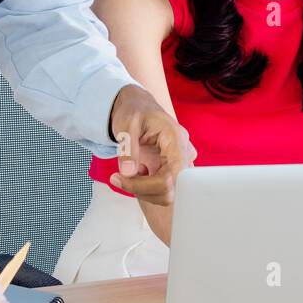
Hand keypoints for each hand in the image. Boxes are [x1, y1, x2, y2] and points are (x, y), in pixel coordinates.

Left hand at [107, 85, 195, 205]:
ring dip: (143, 190)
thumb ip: (128, 148)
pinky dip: (146, 188)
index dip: (147, 185)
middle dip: (142, 189)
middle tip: (119, 177)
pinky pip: (162, 190)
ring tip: (129, 171)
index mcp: (176, 138)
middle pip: (170, 189)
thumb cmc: (134, 111)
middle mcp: (183, 153)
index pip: (172, 176)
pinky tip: (137, 172)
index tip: (122, 178)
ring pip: (167, 194)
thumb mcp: (126, 125)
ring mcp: (179, 164)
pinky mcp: (172, 171)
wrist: (139, 108)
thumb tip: (128, 173)